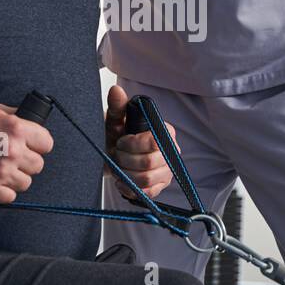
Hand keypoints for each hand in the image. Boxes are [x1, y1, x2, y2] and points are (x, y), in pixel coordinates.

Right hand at [0, 102, 53, 201]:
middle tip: (12, 158)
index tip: (32, 146)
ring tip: (1, 169)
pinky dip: (3, 191)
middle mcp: (12, 151)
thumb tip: (34, 124)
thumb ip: (16, 118)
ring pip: (26, 182)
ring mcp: (1, 171)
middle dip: (27, 162)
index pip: (47, 143)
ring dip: (16, 177)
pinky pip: (10, 197)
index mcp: (16, 129)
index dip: (39, 145)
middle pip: (38, 165)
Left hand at [104, 84, 178, 200]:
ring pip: (146, 179)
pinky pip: (146, 193)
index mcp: (165, 132)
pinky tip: (122, 179)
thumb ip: (117, 107)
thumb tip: (116, 91)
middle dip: (125, 160)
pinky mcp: (160, 187)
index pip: (154, 142)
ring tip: (119, 166)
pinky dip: (129, 188)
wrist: (112, 156)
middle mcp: (171, 152)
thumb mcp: (115, 121)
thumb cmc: (118, 136)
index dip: (132, 144)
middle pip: (149, 163)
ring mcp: (166, 171)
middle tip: (116, 154)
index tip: (121, 141)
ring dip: (126, 174)